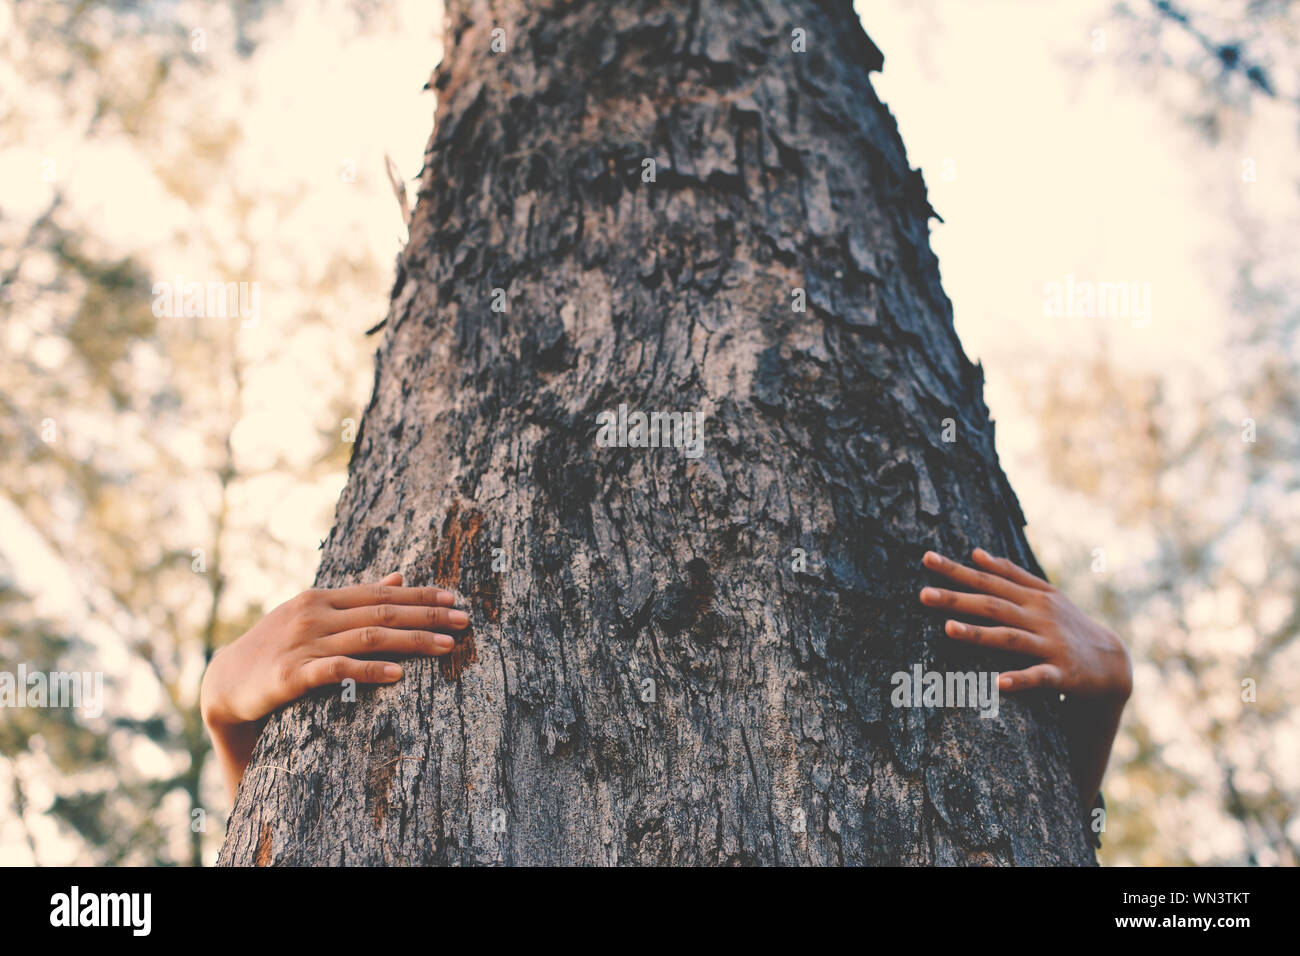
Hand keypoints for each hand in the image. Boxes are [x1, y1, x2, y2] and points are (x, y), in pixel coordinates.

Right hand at [200, 571, 467, 799]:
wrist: (226, 682)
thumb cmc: (277, 646)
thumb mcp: (314, 614)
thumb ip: (357, 598)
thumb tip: (399, 577)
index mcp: (322, 598)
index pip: (380, 593)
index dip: (419, 595)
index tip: (453, 598)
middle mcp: (315, 615)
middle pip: (382, 612)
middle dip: (427, 615)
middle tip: (464, 620)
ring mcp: (304, 643)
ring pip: (369, 638)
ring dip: (412, 641)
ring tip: (447, 646)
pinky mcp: (293, 675)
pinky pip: (339, 671)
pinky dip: (370, 671)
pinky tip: (398, 674)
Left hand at [918, 548, 1130, 810]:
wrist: (1113, 662)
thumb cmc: (1069, 625)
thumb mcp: (1045, 594)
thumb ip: (1011, 573)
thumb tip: (976, 552)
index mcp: (1031, 597)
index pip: (988, 580)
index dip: (957, 570)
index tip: (926, 559)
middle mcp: (1038, 617)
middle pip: (993, 605)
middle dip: (957, 599)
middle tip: (922, 594)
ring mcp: (1049, 645)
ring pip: (1010, 638)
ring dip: (979, 634)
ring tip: (948, 629)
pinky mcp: (1061, 673)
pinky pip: (1038, 676)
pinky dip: (1019, 679)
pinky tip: (998, 683)